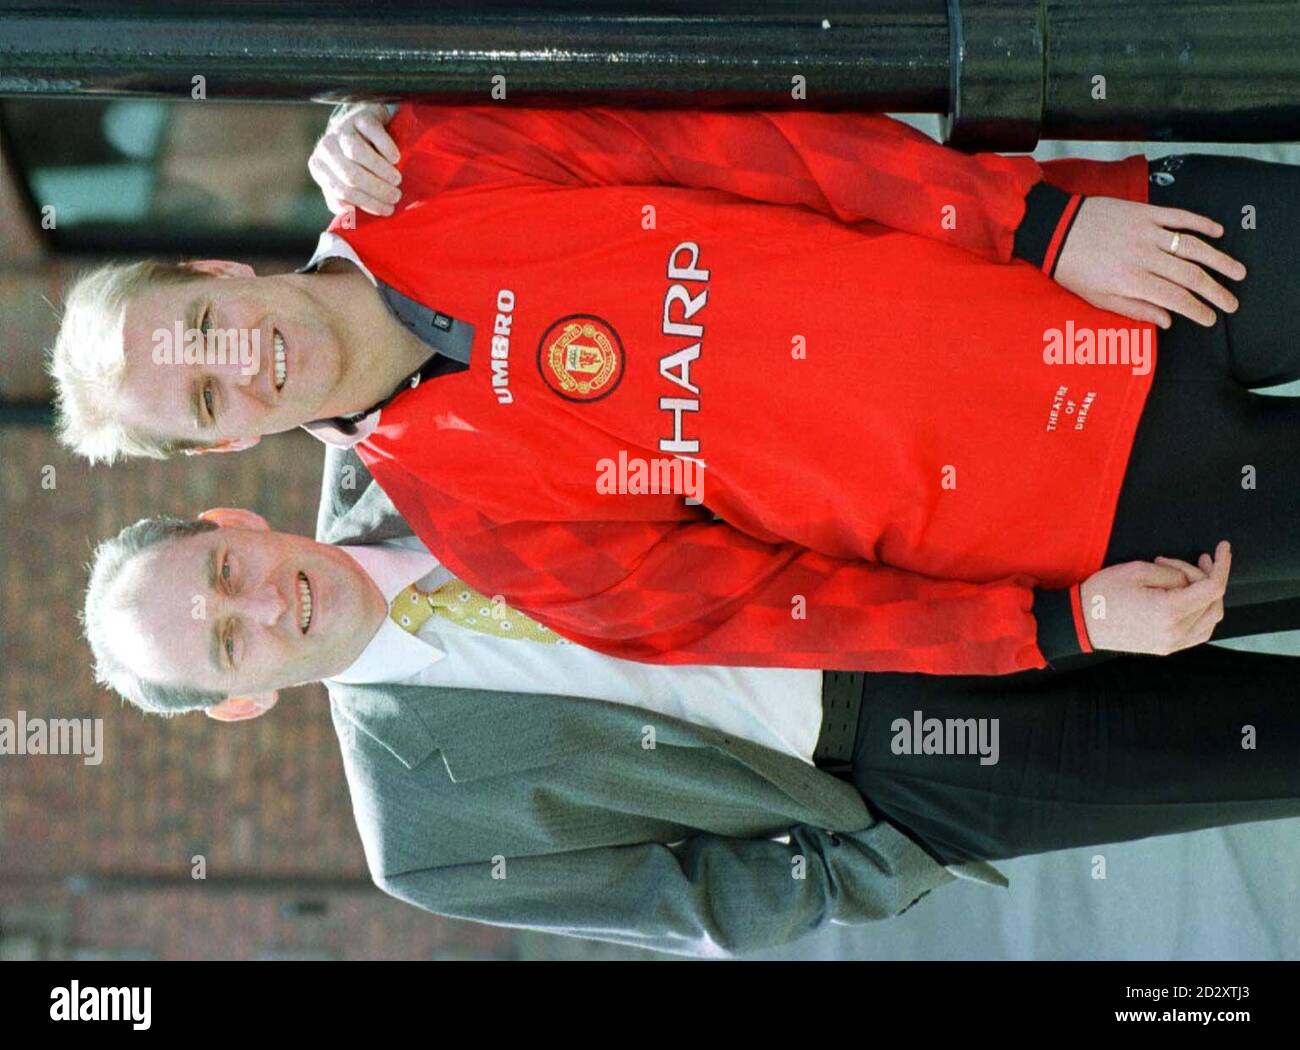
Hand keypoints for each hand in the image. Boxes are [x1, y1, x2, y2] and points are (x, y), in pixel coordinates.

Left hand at [308, 102, 401, 216]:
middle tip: (395, 197)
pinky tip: (396, 159)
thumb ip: (343, 198)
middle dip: (376, 190)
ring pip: (358, 154)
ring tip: (397, 180)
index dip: (366, 204)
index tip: (386, 211)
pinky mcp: (359, 116)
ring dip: (381, 171)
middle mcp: (326, 148)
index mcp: (319, 168)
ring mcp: (341, 130)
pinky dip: (386, 148)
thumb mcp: (344, 180)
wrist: (361, 125)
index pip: (341, 192)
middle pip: (350, 175)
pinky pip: (373, 133)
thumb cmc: (356, 161)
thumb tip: (350, 214)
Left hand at [1053, 197, 1246, 328]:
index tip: (1210, 318)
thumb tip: (1166, 321)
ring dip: (1219, 260)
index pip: (1175, 298)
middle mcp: (1143, 257)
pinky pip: (1180, 217)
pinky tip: (1218, 232)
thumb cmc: (1073, 268)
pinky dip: (1201, 223)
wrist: (1055, 230)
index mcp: (1131, 281)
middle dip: (1215, 291)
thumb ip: (1134, 310)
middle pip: (1190, 276)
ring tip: (1237, 272)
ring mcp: (1146, 232)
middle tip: (1232, 303)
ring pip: (1192, 246)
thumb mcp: (1097, 298)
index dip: (1197, 310)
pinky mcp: (1145, 212)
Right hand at [1079, 540, 1229, 654]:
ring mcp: (1172, 643)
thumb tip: (1189, 579)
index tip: (1222, 547)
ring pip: (1211, 618)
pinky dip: (1202, 612)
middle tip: (1197, 560)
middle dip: (1209, 577)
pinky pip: (1199, 631)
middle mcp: (1176, 632)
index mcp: (1170, 611)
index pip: (1214, 588)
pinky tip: (1189, 597)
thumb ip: (1174, 573)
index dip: (1222, 564)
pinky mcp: (1166, 647)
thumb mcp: (1137, 570)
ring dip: (1207, 595)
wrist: (1081, 621)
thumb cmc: (1103, 593)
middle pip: (1214, 602)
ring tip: (1189, 577)